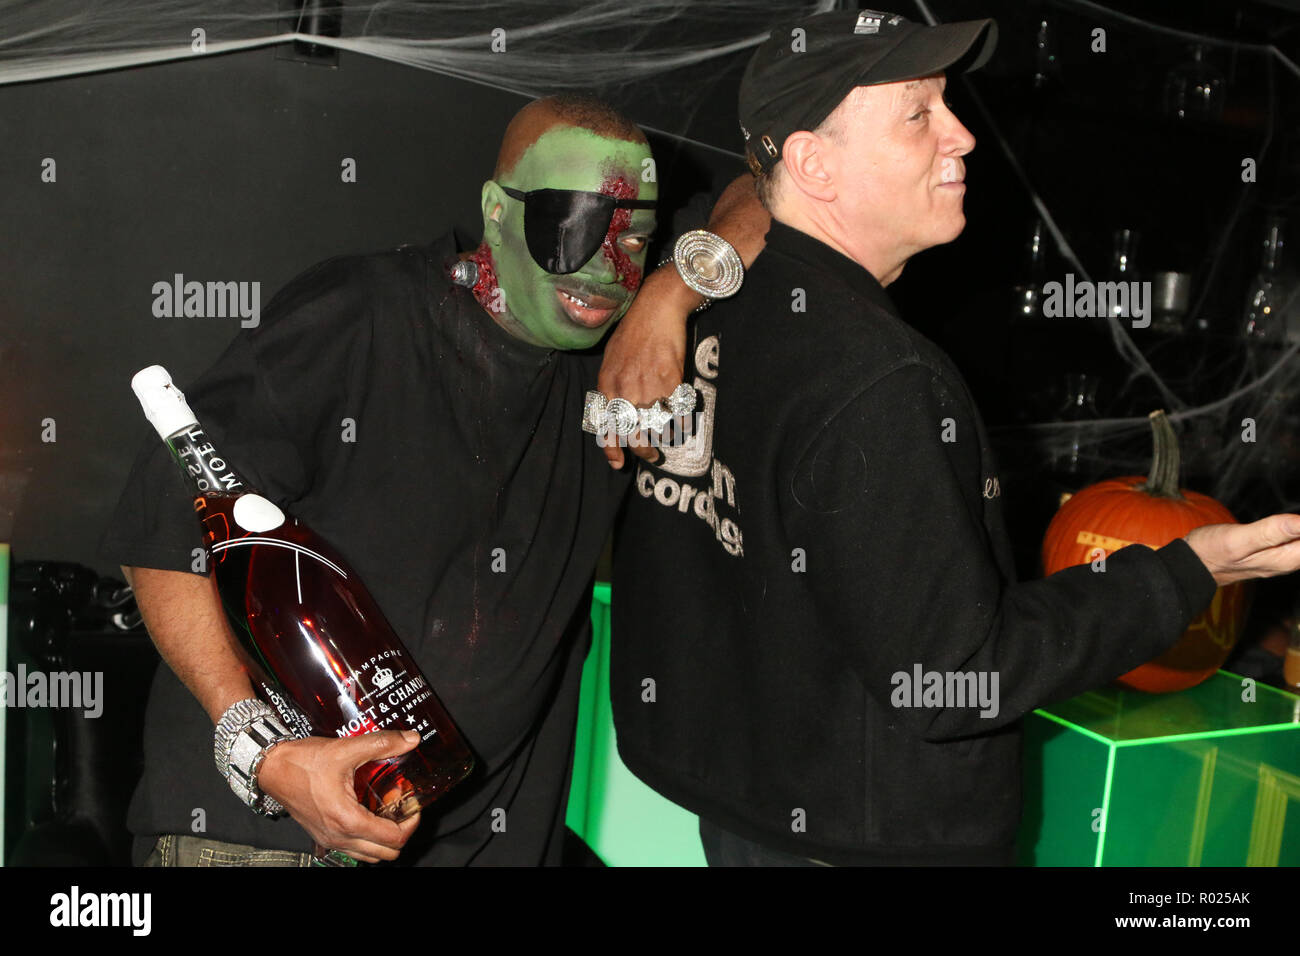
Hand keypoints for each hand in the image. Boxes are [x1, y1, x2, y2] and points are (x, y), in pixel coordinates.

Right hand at [258, 730, 422, 862]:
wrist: (272, 768)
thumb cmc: (303, 763)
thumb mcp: (347, 749)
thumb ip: (382, 744)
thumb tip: (411, 739)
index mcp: (348, 820)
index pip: (393, 838)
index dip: (412, 822)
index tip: (414, 805)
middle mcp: (339, 836)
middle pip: (386, 853)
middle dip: (401, 831)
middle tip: (402, 807)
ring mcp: (330, 839)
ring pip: (369, 854)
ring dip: (384, 837)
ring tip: (386, 809)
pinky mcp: (324, 836)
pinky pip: (354, 849)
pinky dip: (367, 837)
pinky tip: (368, 811)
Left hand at [596, 266, 696, 468]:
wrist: (656, 308)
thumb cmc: (634, 332)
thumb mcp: (612, 359)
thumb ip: (612, 386)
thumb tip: (616, 412)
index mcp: (607, 384)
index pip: (606, 424)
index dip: (611, 447)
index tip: (618, 462)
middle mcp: (625, 388)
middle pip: (632, 433)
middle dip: (643, 449)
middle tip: (651, 453)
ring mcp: (648, 386)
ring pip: (655, 426)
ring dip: (663, 437)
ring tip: (667, 438)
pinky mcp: (670, 380)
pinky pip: (676, 412)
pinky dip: (681, 421)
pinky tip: (682, 421)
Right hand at [1184, 514, 1299, 585]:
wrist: (1189, 567)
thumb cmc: (1210, 553)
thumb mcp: (1239, 540)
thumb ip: (1272, 531)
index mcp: (1285, 559)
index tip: (1298, 518)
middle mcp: (1287, 561)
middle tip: (1295, 517)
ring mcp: (1279, 558)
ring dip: (1298, 529)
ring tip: (1295, 519)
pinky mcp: (1270, 553)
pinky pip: (1294, 542)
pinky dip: (1296, 531)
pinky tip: (1294, 524)